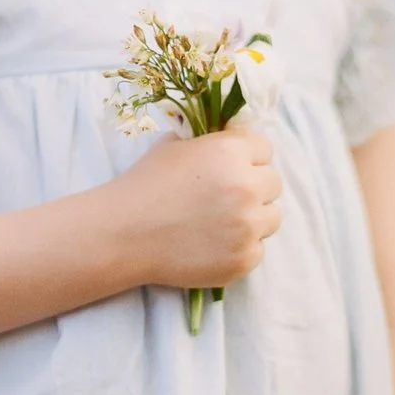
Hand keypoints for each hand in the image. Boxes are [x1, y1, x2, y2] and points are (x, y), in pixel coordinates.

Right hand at [108, 126, 282, 290]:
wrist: (122, 234)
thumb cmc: (144, 185)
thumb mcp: (174, 146)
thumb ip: (210, 141)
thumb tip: (231, 135)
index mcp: (231, 152)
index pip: (264, 148)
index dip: (247, 157)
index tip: (231, 167)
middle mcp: (246, 186)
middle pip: (273, 183)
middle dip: (253, 187)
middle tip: (225, 198)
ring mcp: (248, 226)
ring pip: (272, 217)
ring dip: (253, 218)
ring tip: (220, 222)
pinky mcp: (244, 258)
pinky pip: (258, 248)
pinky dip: (240, 247)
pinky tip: (213, 244)